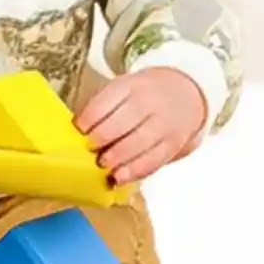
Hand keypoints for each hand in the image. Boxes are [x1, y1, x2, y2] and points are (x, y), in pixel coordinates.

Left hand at [74, 67, 205, 184]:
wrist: (185, 94)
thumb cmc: (142, 95)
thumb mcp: (122, 89)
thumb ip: (102, 108)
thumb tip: (78, 134)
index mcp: (129, 86)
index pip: (105, 102)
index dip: (89, 119)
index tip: (78, 131)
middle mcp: (149, 103)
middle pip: (121, 123)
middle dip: (101, 140)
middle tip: (89, 150)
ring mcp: (163, 124)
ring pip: (138, 144)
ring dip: (116, 158)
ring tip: (102, 166)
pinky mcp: (173, 144)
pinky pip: (153, 160)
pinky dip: (134, 171)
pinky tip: (119, 178)